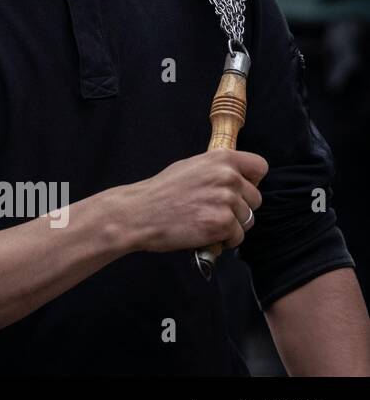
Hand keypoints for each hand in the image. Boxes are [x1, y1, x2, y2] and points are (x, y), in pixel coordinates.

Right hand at [120, 150, 266, 253]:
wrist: (139, 213)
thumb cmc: (160, 192)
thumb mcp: (190, 167)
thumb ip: (216, 170)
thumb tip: (236, 177)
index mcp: (221, 158)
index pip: (259, 167)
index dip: (251, 181)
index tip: (240, 189)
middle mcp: (228, 176)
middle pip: (255, 198)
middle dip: (239, 208)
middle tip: (214, 211)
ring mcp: (226, 200)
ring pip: (248, 219)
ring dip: (231, 225)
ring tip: (206, 222)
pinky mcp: (223, 223)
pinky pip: (237, 237)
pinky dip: (223, 240)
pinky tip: (204, 233)